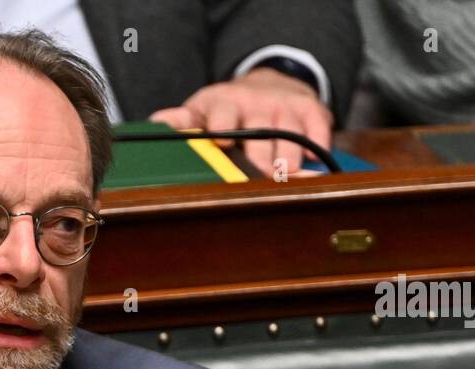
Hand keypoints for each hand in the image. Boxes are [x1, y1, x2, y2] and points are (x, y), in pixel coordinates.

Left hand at [150, 67, 332, 177]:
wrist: (268, 84)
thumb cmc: (228, 109)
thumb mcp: (201, 111)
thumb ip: (182, 121)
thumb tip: (155, 125)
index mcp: (224, 105)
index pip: (223, 114)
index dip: (223, 126)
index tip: (223, 142)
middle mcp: (257, 105)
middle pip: (261, 133)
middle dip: (261, 157)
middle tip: (261, 176)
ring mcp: (285, 108)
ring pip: (291, 136)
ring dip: (289, 159)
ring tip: (287, 177)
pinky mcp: (312, 111)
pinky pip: (319, 131)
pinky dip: (318, 147)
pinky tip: (313, 164)